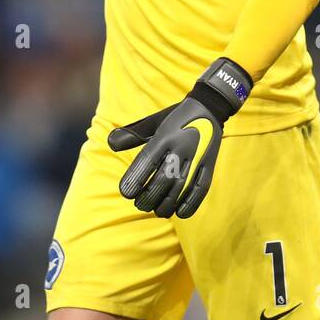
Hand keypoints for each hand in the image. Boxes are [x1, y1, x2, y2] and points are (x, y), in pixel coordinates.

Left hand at [108, 57, 251, 217]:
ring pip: (180, 188)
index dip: (135, 179)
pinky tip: (179, 213)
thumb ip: (132, 134)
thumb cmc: (175, 118)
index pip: (147, 161)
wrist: (209, 107)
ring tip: (156, 210)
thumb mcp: (153, 122)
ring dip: (166, 203)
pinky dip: (190, 204)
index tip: (125, 192)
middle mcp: (181, 147)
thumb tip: (110, 143)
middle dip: (149, 197)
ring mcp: (197, 158)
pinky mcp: (209, 165)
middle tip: (139, 204)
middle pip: (163, 179)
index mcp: (165, 136)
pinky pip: (200, 189)